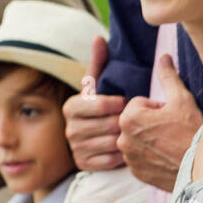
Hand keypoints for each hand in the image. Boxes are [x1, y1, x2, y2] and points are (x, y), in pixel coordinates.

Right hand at [63, 36, 125, 170]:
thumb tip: (99, 37)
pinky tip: (127, 148)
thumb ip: (99, 62)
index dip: (116, 103)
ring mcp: (75, 148)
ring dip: (125, 138)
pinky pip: (109, 160)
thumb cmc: (102, 107)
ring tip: (132, 133)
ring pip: (110, 142)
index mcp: (71, 106)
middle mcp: (69, 128)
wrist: (96, 139)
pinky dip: (122, 155)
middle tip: (134, 120)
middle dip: (123, 122)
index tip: (126, 102)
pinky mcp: (84, 164)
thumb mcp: (99, 85)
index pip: (99, 104)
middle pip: (107, 124)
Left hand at [116, 55, 202, 191]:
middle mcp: (122, 139)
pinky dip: (151, 156)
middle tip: (172, 129)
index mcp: (129, 118)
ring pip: (137, 139)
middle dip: (151, 123)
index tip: (170, 116)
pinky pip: (140, 158)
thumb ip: (168, 76)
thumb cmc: (192, 131)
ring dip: (150, 138)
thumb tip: (163, 57)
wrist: (202, 168)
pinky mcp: (137, 173)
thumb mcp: (181, 99)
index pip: (139, 104)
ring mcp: (129, 159)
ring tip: (171, 142)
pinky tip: (168, 156)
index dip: (157, 108)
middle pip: (136, 122)